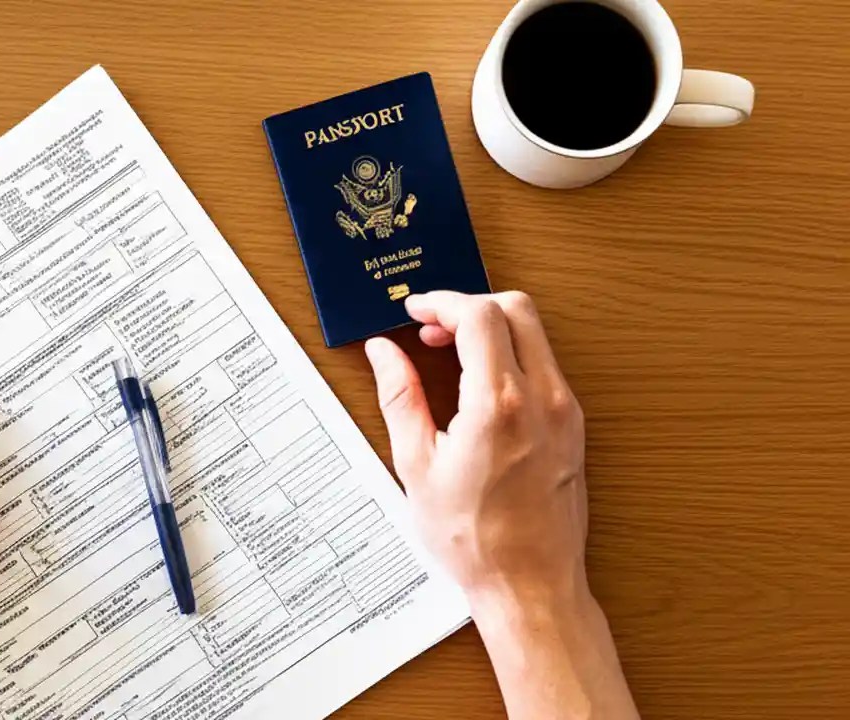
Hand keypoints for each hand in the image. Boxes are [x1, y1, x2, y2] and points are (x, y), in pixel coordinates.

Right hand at [365, 291, 637, 718]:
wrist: (529, 583)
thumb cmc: (473, 539)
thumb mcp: (417, 465)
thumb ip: (399, 397)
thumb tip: (384, 353)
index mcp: (498, 405)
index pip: (478, 316)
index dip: (441, 302)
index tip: (416, 311)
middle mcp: (541, 399)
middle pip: (515, 308)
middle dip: (468, 304)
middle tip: (431, 326)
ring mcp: (564, 410)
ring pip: (535, 332)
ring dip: (491, 327)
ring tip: (449, 352)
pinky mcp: (573, 424)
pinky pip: (545, 364)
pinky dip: (511, 353)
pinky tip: (479, 380)